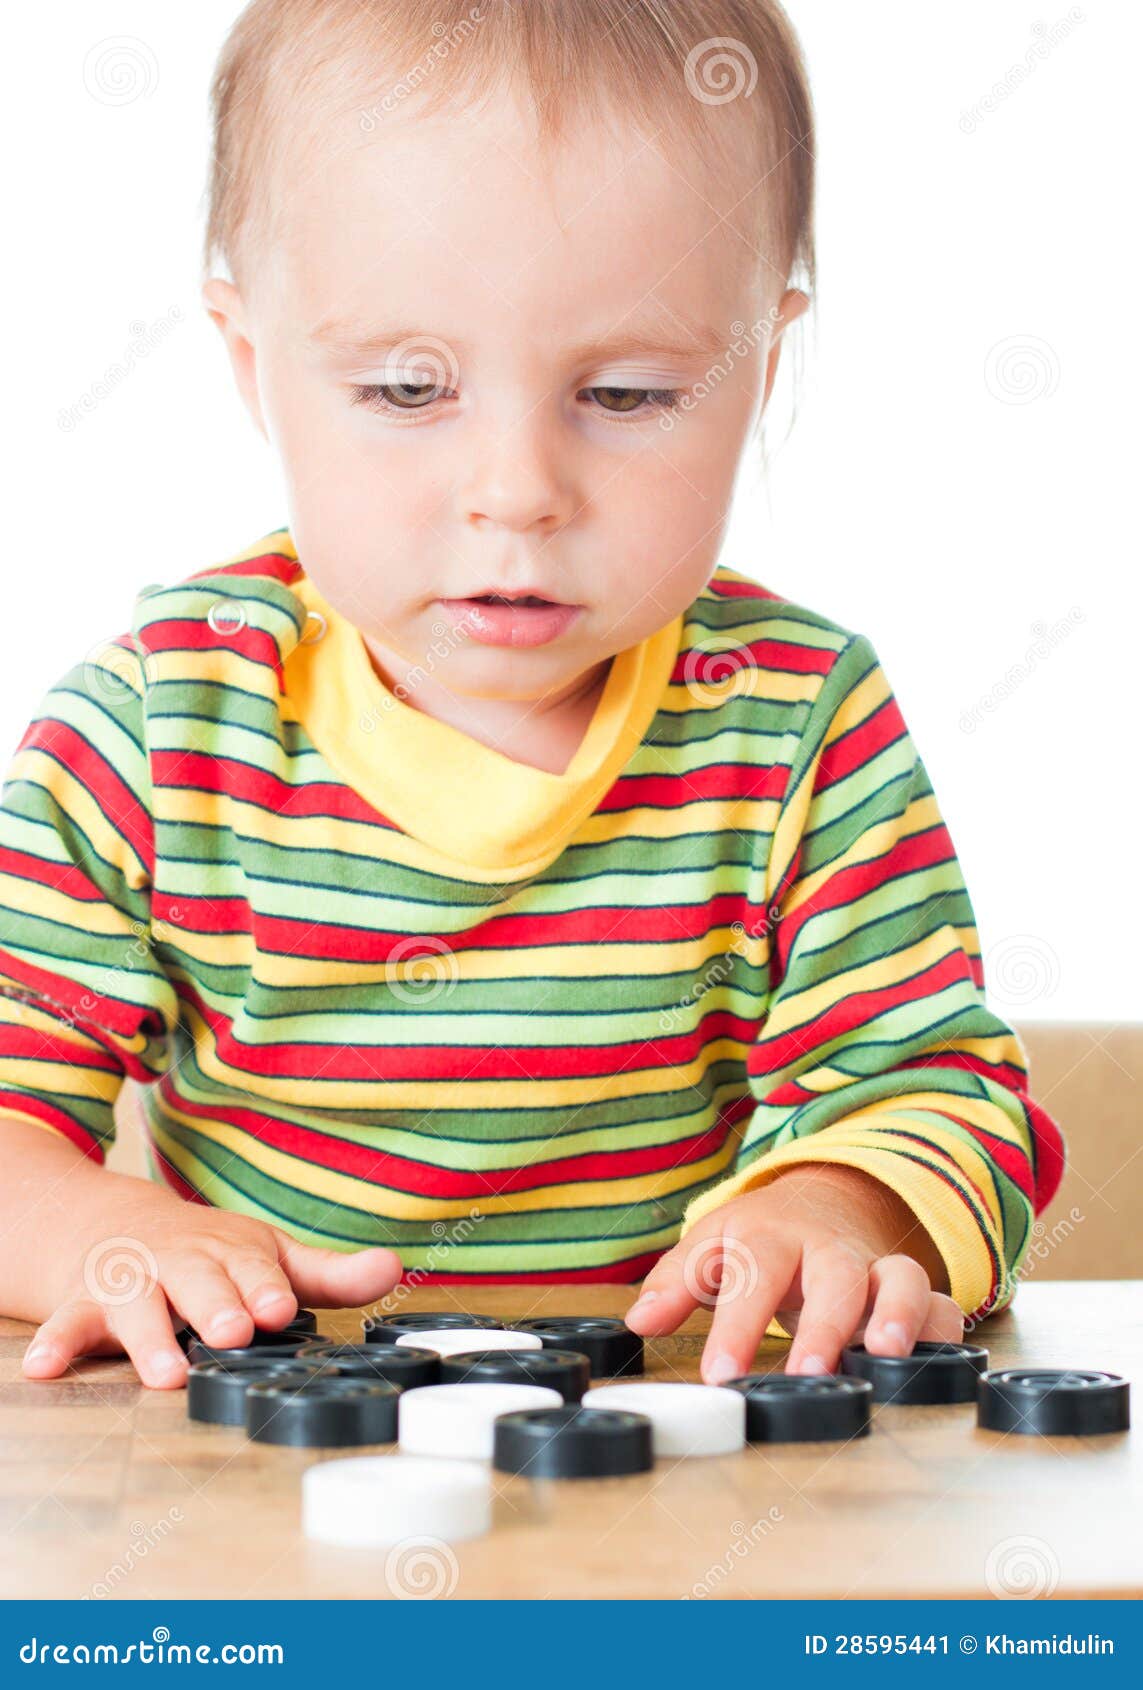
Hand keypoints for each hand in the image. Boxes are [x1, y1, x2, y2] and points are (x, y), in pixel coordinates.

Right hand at [20, 1179, 402, 1389]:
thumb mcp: (268, 1256)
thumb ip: (328, 1273)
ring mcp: (131, 1284)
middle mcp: (181, 1265)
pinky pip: (67, 1325)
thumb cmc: (210, 1254)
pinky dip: (54, 1344)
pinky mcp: (85, 1307)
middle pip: (198, 1282)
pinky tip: (44, 1368)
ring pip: (137, 1307)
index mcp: (231, 1253)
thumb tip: (394, 1268)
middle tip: (233, 1333)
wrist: (114, 1224)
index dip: (266, 1287)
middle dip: (215, 1306)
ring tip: (164, 1373)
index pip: (254, 1269)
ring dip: (148, 1338)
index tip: (278, 1308)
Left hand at [624, 1162, 963, 1383]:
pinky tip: (932, 1366)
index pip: (751, 1277)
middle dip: (823, 1326)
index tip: (721, 1375)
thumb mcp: (711, 1246)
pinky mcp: (912, 1291)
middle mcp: (828, 1249)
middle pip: (831, 1277)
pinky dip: (942, 1334)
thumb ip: (676, 1284)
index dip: (736, 1328)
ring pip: (901, 1279)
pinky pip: (942, 1307)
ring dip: (897, 1315)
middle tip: (808, 1375)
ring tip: (883, 1355)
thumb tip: (640, 1322)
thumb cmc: (758, 1237)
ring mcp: (876, 1267)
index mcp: (770, 1235)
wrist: (821, 1200)